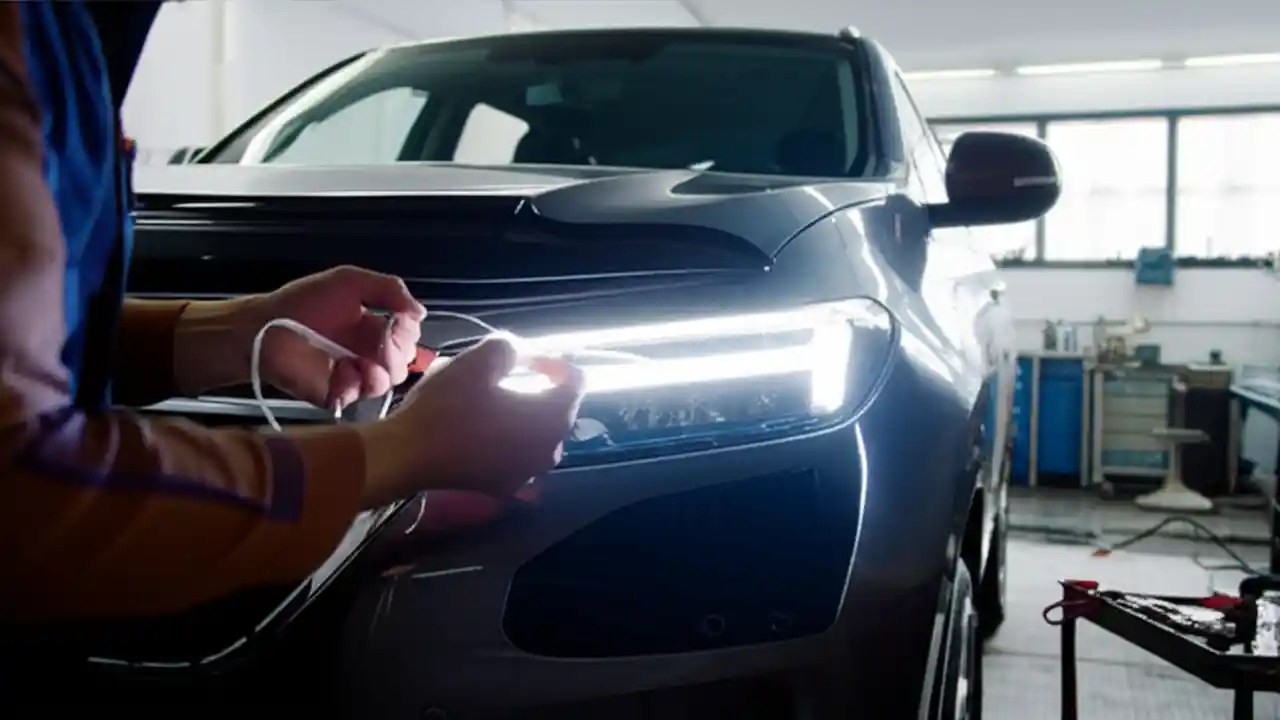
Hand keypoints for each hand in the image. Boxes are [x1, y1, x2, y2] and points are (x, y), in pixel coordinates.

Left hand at [253, 266, 424, 408]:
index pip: (408, 335)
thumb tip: (421, 312)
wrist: (264, 329)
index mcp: (373, 327)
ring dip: (383, 369)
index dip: (409, 331)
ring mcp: (354, 376)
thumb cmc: (302, 303)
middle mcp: (367, 353)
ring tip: (363, 359)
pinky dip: (358, 382)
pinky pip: (362, 396)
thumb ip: (388, 288)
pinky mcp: (339, 394)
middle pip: (404, 361)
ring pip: (389, 381)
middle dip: (399, 352)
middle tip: (382, 344)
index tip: (399, 321)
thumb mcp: (349, 281)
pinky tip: (345, 370)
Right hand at [357, 337, 584, 508]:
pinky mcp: (503, 485)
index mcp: (552, 419)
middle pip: (558, 409)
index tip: (525, 357)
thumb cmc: (448, 405)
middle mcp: (549, 450)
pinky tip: (481, 428)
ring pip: (537, 434)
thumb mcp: (479, 360)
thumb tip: (519, 354)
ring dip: (523, 415)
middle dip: (539, 388)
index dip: (553, 362)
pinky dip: (507, 438)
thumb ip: (510, 348)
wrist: (407, 453)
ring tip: (492, 401)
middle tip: (507, 375)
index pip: (576, 382)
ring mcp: (527, 473)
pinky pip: (517, 454)